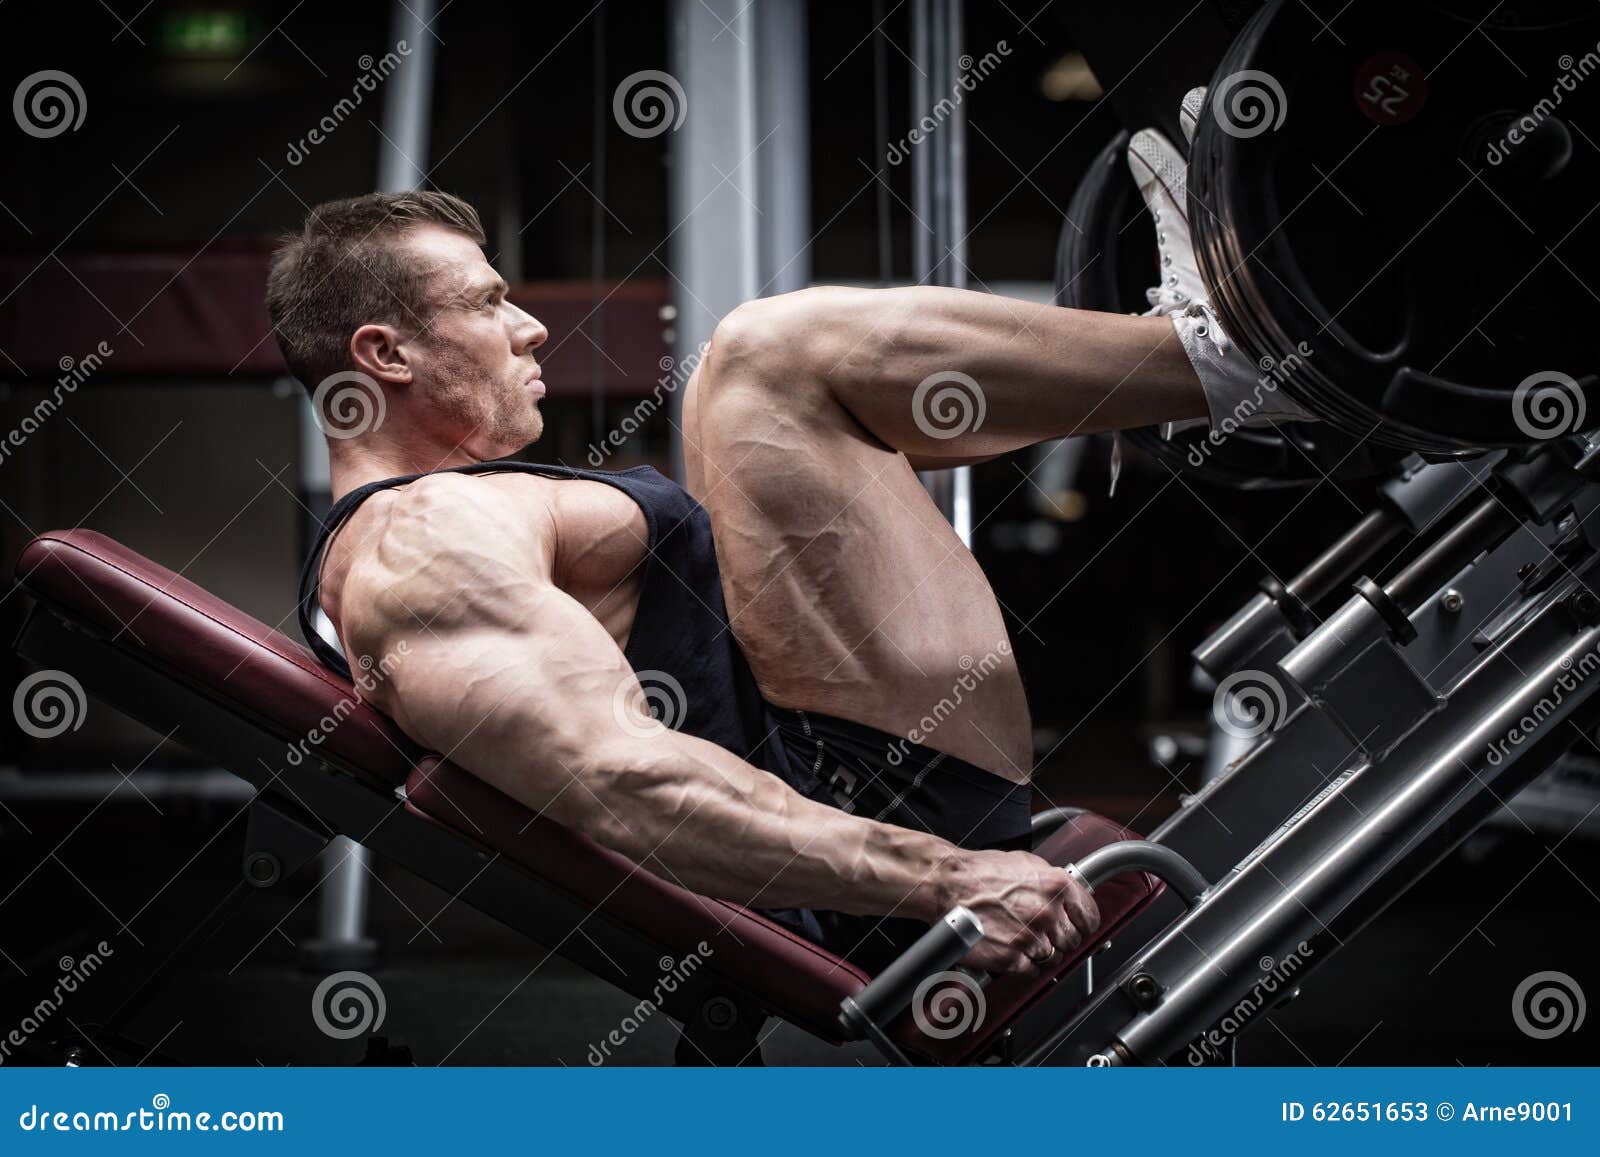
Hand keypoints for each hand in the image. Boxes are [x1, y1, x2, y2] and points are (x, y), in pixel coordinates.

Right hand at [933, 848, 1100, 973]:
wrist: (948, 884)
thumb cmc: (981, 872)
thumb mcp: (1027, 864)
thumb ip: (1053, 883)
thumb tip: (1070, 898)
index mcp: (1056, 886)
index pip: (1090, 918)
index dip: (1083, 924)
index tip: (1078, 927)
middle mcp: (1047, 912)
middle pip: (1072, 942)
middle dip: (1060, 939)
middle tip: (1043, 932)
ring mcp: (1030, 937)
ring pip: (1052, 958)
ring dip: (1041, 953)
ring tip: (1023, 939)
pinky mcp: (1010, 957)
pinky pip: (1031, 971)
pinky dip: (1023, 964)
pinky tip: (1012, 949)